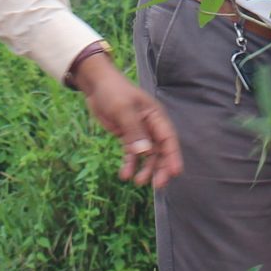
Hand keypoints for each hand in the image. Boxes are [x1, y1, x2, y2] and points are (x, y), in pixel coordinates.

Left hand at [75, 52, 182, 186]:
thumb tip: (145, 152)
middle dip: (160, 168)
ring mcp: (139, 132)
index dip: (173, 156)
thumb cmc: (113, 91)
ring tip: (137, 182)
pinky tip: (125, 175)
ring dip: (145, 169)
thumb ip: (134, 131)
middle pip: (160, 150)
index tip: (175, 173)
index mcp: (156, 116)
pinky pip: (132, 154)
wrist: (96, 85)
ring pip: (147, 155)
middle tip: (157, 185)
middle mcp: (151, 126)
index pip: (168, 138)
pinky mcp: (127, 137)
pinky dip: (130, 164)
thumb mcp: (123, 109)